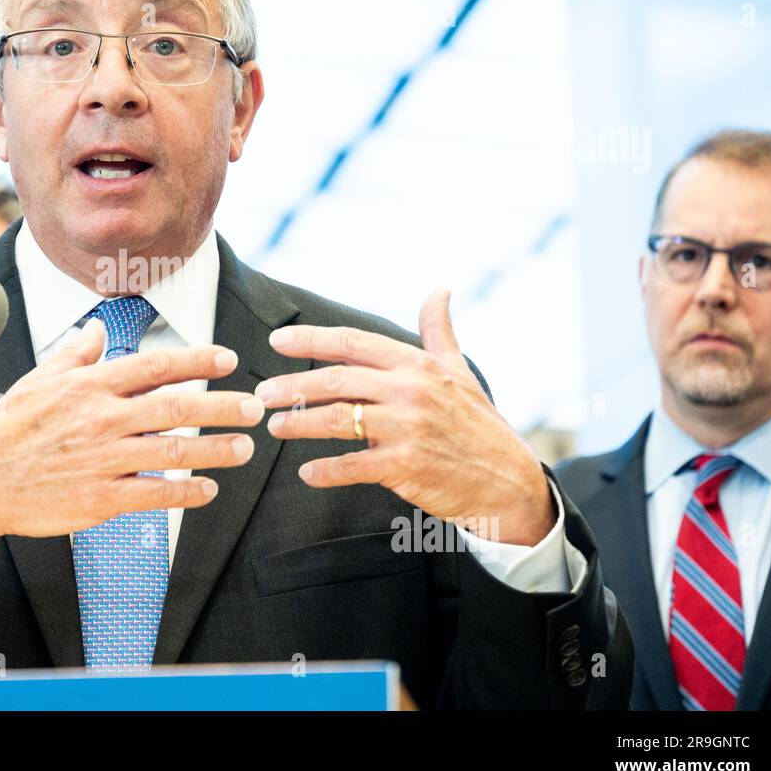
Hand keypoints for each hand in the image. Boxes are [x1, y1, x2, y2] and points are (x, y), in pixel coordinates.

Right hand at [0, 318, 263, 559]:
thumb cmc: (9, 429)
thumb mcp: (39, 379)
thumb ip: (76, 354)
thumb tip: (98, 329)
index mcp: (89, 385)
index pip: (155, 366)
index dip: (197, 361)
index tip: (228, 360)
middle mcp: (101, 418)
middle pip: (175, 407)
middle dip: (222, 406)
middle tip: (254, 407)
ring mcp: (102, 460)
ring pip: (173, 452)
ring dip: (215, 450)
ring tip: (244, 448)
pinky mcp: (99, 499)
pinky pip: (154, 496)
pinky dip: (186, 494)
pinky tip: (209, 490)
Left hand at [256, 289, 553, 545]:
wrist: (508, 481)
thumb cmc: (477, 423)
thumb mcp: (459, 371)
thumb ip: (438, 331)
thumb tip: (440, 289)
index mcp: (417, 364)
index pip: (353, 343)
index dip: (311, 340)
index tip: (276, 341)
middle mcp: (411, 391)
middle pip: (336, 379)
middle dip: (292, 385)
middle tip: (262, 395)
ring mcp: (408, 428)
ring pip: (335, 420)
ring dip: (298, 423)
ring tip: (275, 427)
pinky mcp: (406, 467)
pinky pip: (352, 465)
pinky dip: (325, 470)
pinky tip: (307, 472)